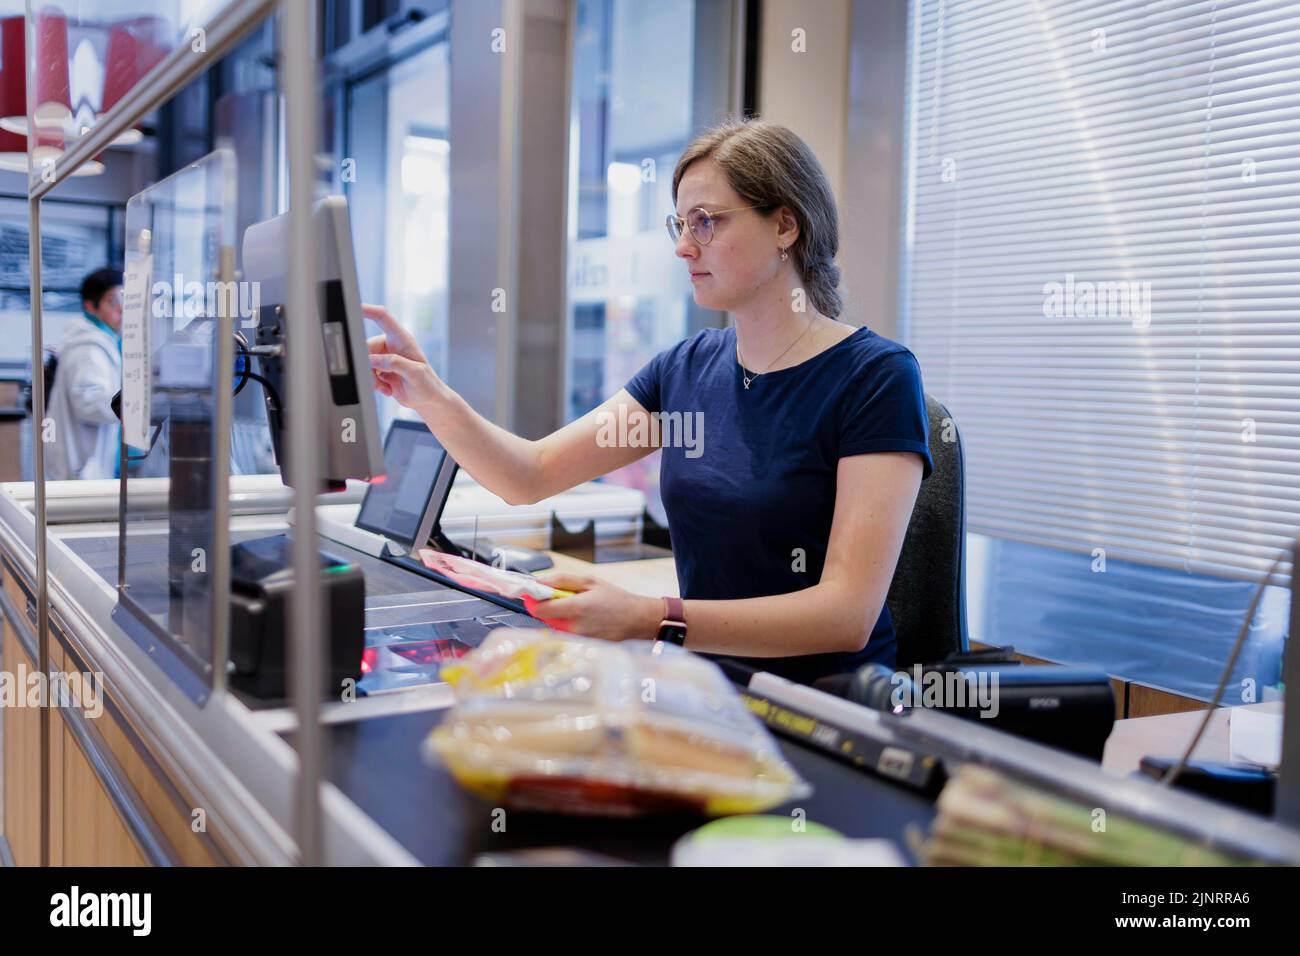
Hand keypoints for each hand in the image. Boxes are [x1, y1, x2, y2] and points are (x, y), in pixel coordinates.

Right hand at [363, 303, 446, 410]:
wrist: (427, 401)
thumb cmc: (428, 385)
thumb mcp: (415, 373)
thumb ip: (395, 363)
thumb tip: (374, 359)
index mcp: (402, 339)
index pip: (382, 317)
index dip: (368, 310)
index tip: (355, 307)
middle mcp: (391, 345)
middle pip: (366, 347)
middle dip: (369, 366)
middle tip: (380, 380)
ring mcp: (385, 358)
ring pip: (364, 362)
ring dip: (372, 378)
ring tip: (387, 387)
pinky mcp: (380, 370)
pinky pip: (366, 373)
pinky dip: (374, 384)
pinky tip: (387, 389)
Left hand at [527, 571, 663, 642]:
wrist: (636, 620)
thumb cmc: (616, 599)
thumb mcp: (590, 581)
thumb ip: (562, 581)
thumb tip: (539, 582)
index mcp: (575, 609)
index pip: (539, 609)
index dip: (532, 600)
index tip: (532, 593)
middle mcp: (574, 628)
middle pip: (544, 618)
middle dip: (547, 606)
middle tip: (561, 597)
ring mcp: (576, 639)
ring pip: (553, 626)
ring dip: (557, 615)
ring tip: (576, 607)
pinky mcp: (580, 646)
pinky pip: (564, 633)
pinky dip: (566, 624)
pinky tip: (582, 618)